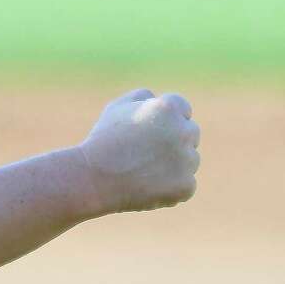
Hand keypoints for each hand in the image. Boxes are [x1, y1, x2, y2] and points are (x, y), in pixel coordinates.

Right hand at [78, 88, 200, 213]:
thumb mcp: (117, 108)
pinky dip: (171, 186)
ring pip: (190, 159)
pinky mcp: (186, 185)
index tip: (148, 130)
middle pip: (190, 133)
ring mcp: (187, 160)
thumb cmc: (104, 140)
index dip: (165, 120)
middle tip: (145, 151)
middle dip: (173, 140)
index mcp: (168, 108)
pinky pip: (186, 183)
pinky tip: (147, 184)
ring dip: (174, 163)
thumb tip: (158, 98)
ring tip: (142, 169)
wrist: (93, 178)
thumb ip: (142, 97)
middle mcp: (183, 131)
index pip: (183, 109)